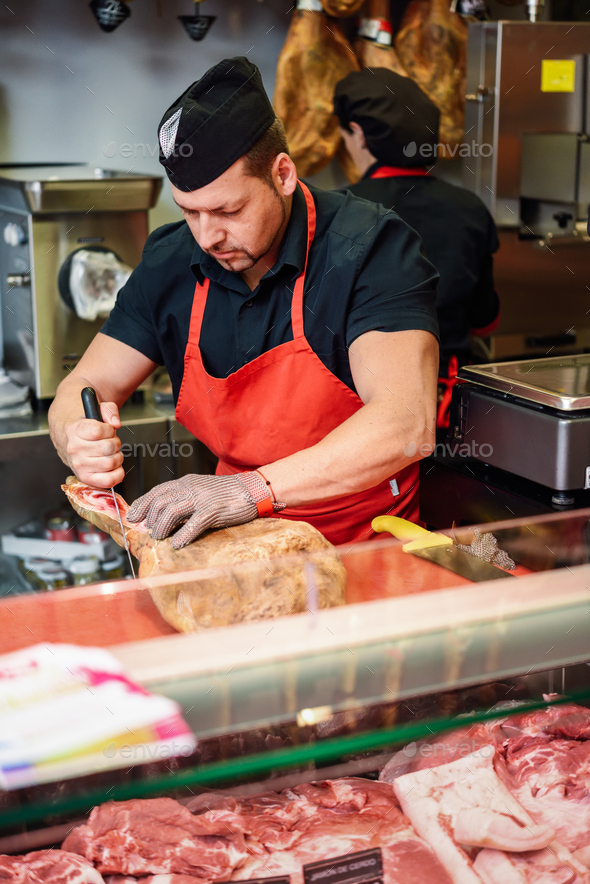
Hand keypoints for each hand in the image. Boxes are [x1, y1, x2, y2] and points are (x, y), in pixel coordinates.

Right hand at [65, 401, 123, 487]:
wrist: (73, 443)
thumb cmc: (88, 430)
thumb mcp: (97, 412)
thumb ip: (109, 410)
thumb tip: (115, 423)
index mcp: (75, 430)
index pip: (99, 431)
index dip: (109, 430)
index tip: (107, 430)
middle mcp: (74, 449)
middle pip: (109, 447)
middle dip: (115, 443)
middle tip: (109, 443)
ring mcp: (79, 465)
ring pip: (111, 462)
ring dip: (117, 457)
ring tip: (110, 454)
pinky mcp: (86, 478)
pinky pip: (110, 480)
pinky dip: (118, 473)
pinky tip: (113, 466)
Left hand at [127, 472, 272, 548]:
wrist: (252, 489)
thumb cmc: (227, 493)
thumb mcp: (201, 489)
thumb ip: (184, 498)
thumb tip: (164, 516)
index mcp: (186, 482)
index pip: (157, 491)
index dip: (142, 504)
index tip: (133, 517)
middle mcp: (191, 487)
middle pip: (160, 502)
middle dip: (150, 519)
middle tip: (150, 532)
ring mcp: (202, 498)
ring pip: (171, 511)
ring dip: (162, 527)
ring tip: (160, 538)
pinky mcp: (214, 510)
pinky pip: (193, 523)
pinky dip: (183, 535)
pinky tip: (177, 544)